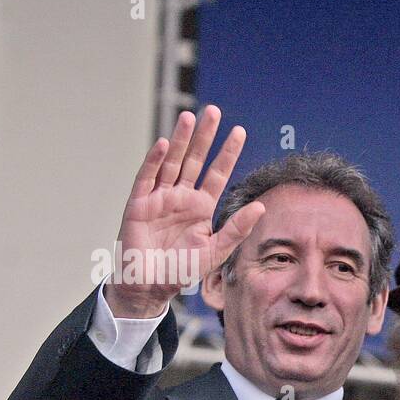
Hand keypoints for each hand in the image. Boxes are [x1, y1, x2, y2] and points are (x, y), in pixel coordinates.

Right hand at [109, 105, 263, 317]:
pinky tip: (162, 144)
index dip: (227, 153)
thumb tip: (261, 206)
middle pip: (194, 160)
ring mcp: (159, 198)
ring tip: (189, 117)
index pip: (217, 174)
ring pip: (171, 162)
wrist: (150, 287)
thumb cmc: (181, 270)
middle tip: (213, 112)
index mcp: (201, 207)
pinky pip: (147, 178)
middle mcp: (181, 197)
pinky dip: (154, 161)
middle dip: (204, 137)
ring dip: (179, 140)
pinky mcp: (139, 204)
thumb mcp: (216, 251)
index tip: (239, 132)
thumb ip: (237, 229)